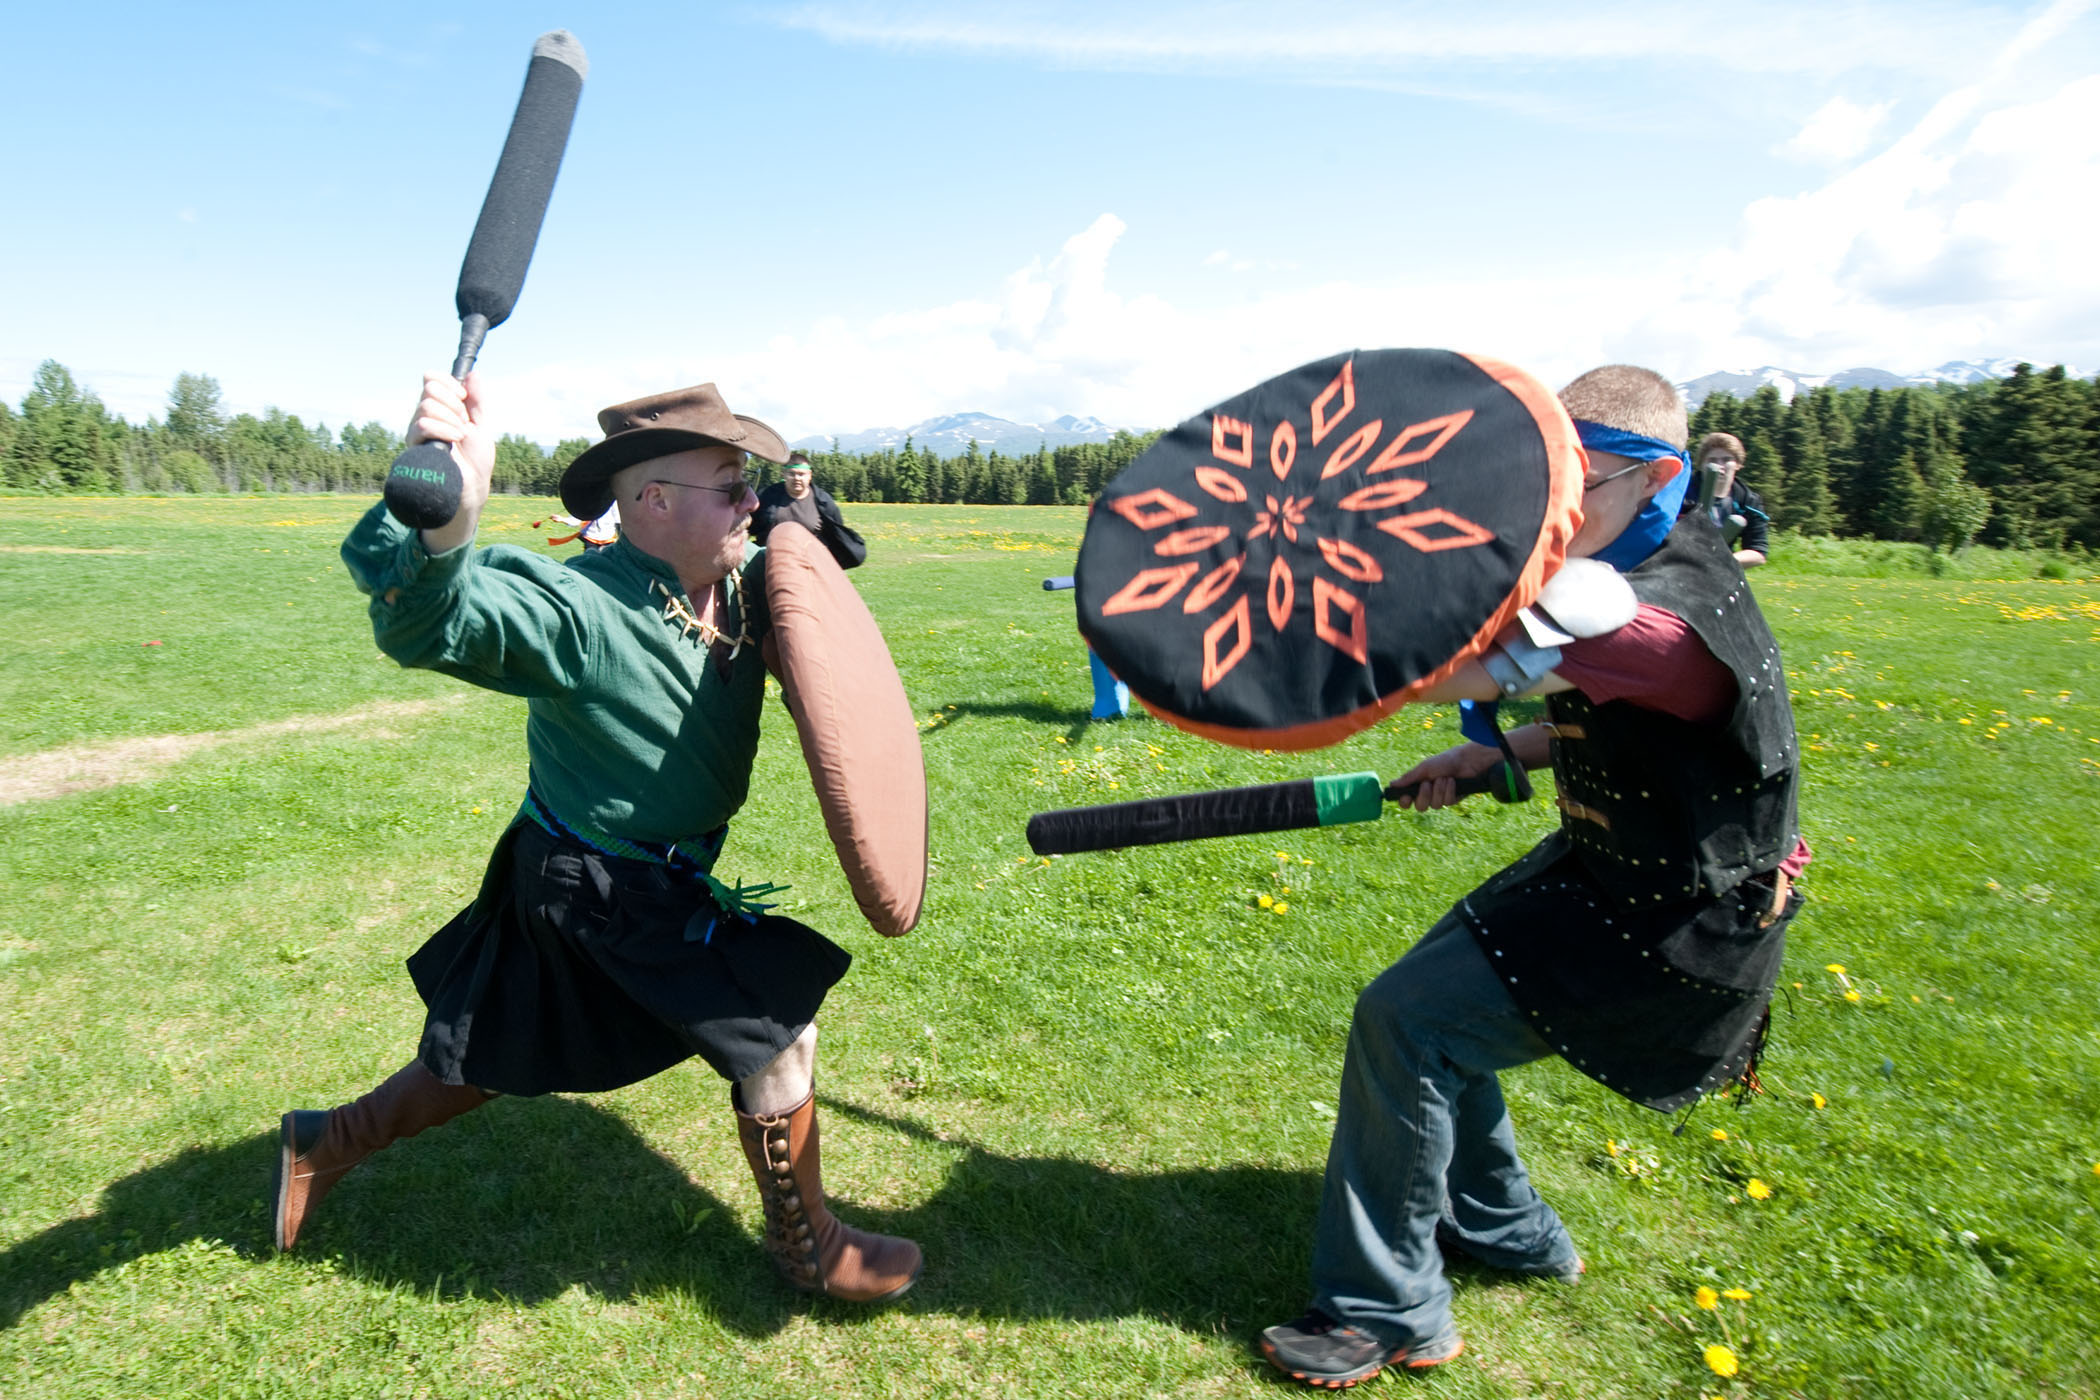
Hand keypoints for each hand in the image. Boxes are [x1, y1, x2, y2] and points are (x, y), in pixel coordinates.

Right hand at [407, 372, 494, 551]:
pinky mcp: (413, 444)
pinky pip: (422, 425)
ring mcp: (417, 429)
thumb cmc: (476, 459)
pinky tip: (453, 440)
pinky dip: (442, 429)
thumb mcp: (482, 424)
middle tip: (463, 421)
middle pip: (429, 388)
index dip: (448, 382)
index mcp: (442, 408)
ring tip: (460, 436)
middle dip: (453, 402)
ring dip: (450, 419)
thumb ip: (477, 400)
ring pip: (426, 406)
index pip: (432, 379)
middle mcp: (426, 415)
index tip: (463, 397)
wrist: (471, 485)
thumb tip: (473, 374)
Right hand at [1386, 742, 1506, 810]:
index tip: (1406, 797)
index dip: (1405, 802)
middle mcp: (1428, 794)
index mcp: (1418, 786)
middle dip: (1424, 796)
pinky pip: (1447, 802)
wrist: (1466, 760)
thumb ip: (1408, 778)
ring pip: (1435, 805)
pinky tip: (1452, 781)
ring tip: (1444, 778)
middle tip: (1428, 784)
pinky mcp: (1453, 800)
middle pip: (1420, 807)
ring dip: (1439, 790)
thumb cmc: (1444, 761)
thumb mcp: (1424, 768)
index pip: (1407, 801)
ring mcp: (1441, 798)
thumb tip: (1391, 785)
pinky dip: (1449, 790)